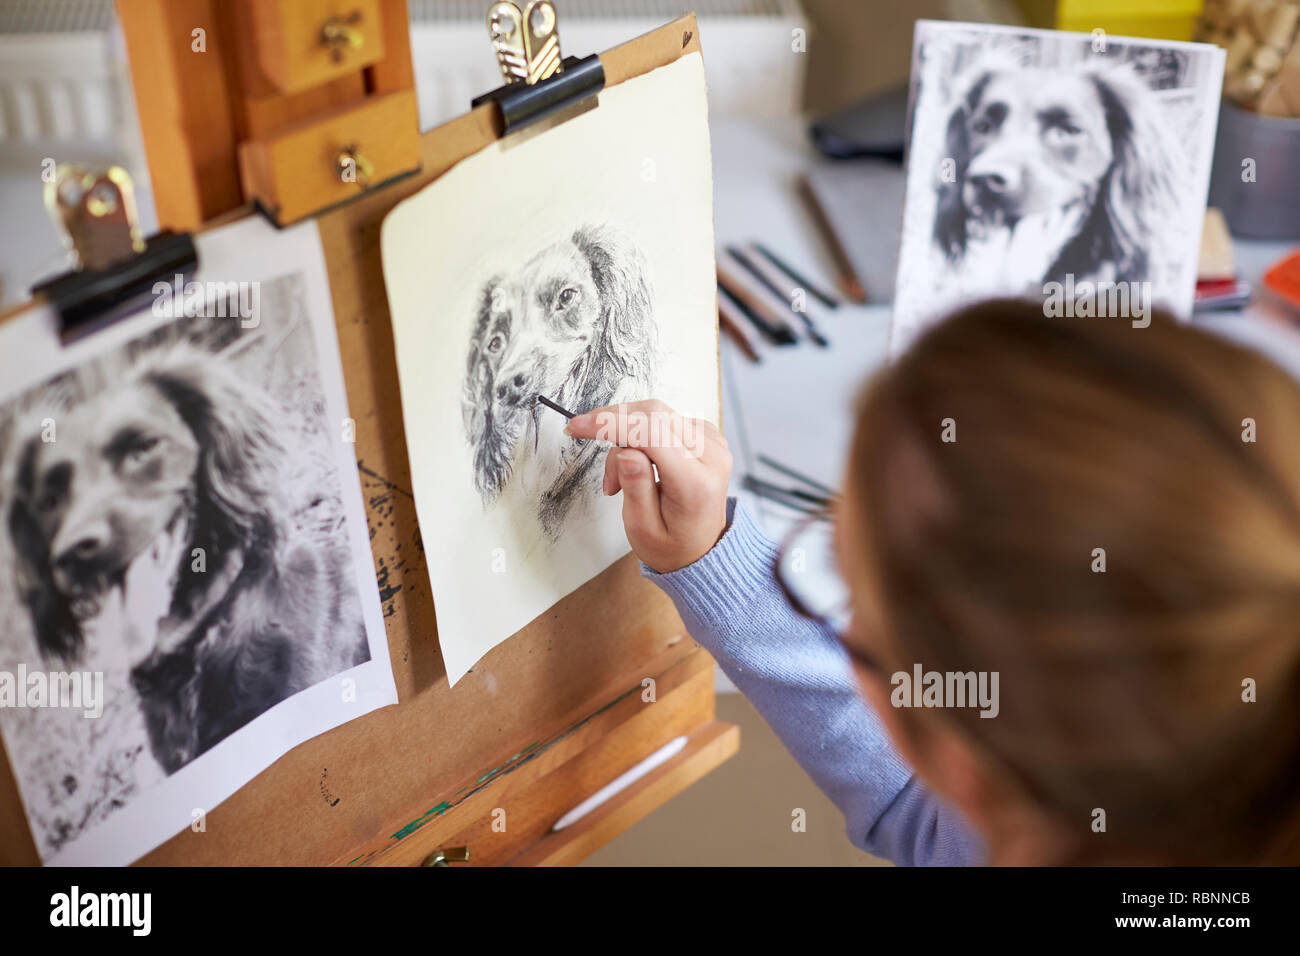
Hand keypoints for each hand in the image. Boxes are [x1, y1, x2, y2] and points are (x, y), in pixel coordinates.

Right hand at [565, 399, 731, 572]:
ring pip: (655, 414)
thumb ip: (636, 487)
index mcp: (696, 483)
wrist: (699, 548)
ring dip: (626, 438)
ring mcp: (712, 442)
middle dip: (612, 424)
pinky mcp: (705, 435)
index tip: (577, 427)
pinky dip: (640, 436)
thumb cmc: (671, 543)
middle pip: (654, 414)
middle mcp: (712, 457)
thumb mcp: (643, 528)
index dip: (610, 423)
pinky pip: (663, 419)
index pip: (652, 434)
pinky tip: (637, 464)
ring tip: (618, 479)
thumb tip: (625, 452)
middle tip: (583, 439)